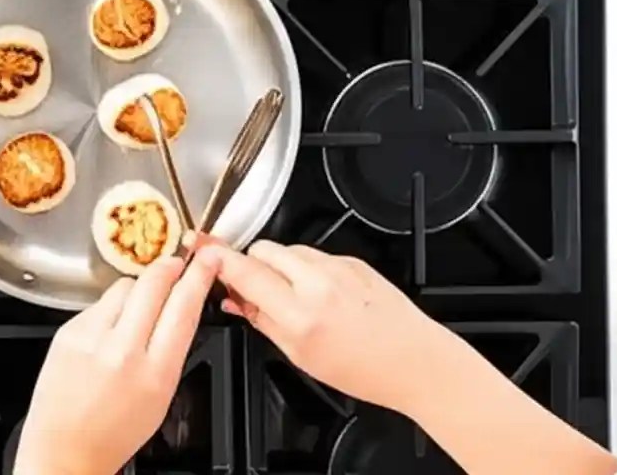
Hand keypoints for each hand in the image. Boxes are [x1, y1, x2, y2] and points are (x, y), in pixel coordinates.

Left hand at [13, 247, 222, 474]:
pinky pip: (98, 304)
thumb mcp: (161, 396)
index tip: (206, 259)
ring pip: (124, 287)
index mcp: (156, 372)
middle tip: (176, 262)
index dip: (198, 276)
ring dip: (138, 288)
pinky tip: (109, 328)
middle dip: (170, 266)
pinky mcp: (67, 331)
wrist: (64, 449)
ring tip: (138, 306)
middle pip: (154, 282)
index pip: (184, 307)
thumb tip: (180, 304)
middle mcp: (123, 350)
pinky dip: (109, 309)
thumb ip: (171, 348)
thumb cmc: (114, 432)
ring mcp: (91, 337)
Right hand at [213, 241, 455, 413]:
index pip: (245, 272)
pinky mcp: (354, 260)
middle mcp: (319, 283)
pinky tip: (320, 295)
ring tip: (292, 296)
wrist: (416, 361)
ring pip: (287, 249)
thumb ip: (261, 321)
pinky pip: (314, 255)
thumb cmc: (365, 369)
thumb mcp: (300, 356)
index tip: (200, 248)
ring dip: (278, 266)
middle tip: (253, 288)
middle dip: (251, 264)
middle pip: (262, 249)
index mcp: (301, 314)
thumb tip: (233, 300)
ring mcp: (339, 267)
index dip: (217, 257)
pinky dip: (306, 269)